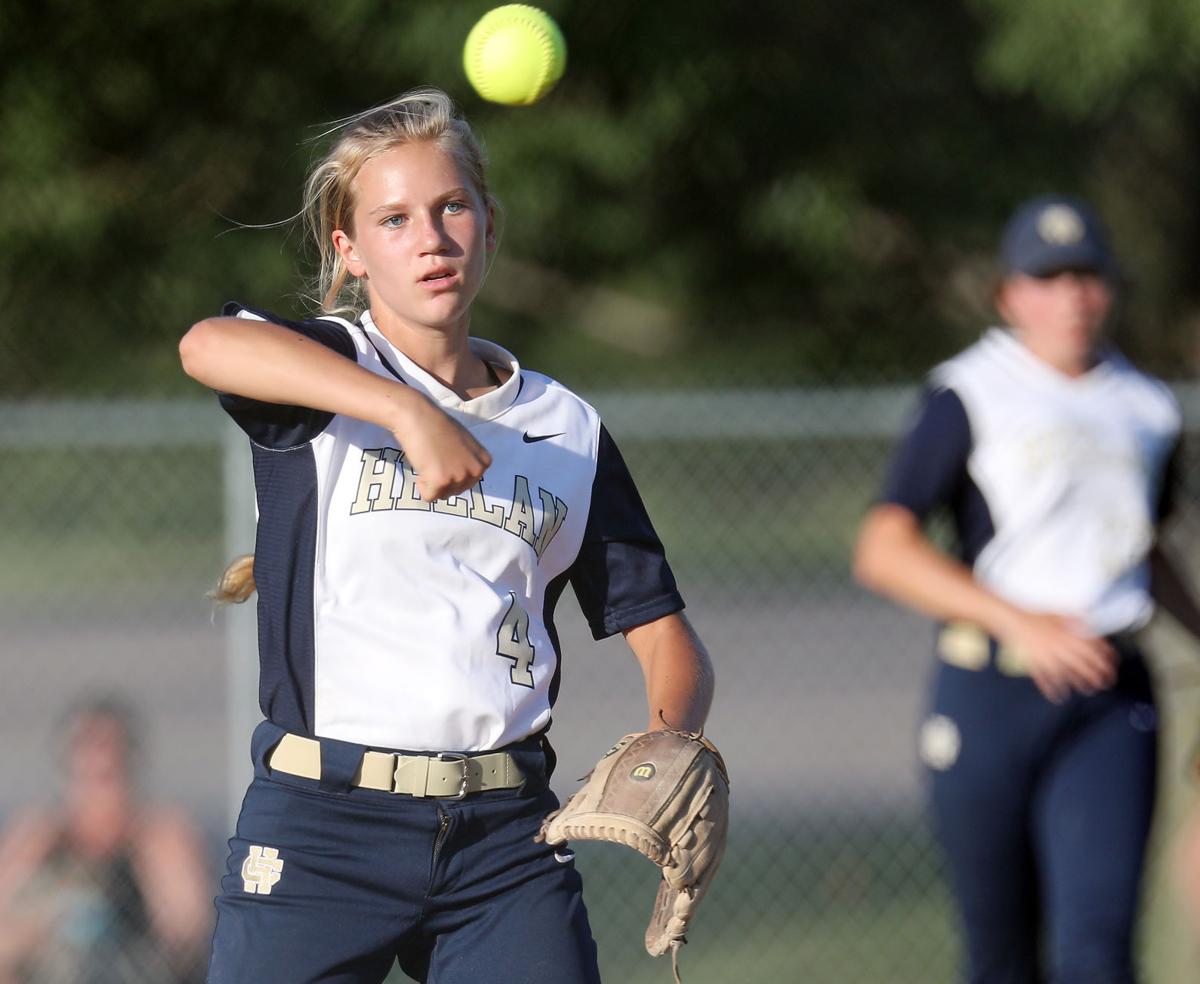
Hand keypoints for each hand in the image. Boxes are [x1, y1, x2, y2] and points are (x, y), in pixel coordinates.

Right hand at [391, 395, 490, 500]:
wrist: (418, 416)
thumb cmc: (437, 425)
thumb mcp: (464, 443)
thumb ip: (468, 461)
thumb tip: (463, 479)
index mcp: (484, 461)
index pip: (468, 482)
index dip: (452, 473)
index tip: (444, 457)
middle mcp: (476, 470)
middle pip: (457, 491)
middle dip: (443, 480)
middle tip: (434, 459)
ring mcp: (460, 476)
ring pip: (443, 495)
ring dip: (432, 482)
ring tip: (429, 460)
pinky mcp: (441, 482)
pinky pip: (429, 497)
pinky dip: (422, 486)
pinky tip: (422, 466)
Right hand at [1000, 612, 1115, 702]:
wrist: (1012, 621)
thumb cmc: (1034, 618)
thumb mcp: (1058, 614)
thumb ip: (1075, 619)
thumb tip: (1088, 623)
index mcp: (1069, 637)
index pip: (1094, 649)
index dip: (1106, 657)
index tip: (1112, 663)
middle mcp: (1062, 650)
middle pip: (1085, 666)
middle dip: (1098, 675)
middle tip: (1106, 682)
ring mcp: (1049, 660)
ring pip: (1068, 675)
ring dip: (1080, 684)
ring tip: (1088, 690)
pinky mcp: (1037, 666)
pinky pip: (1047, 681)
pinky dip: (1053, 690)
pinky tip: (1059, 696)